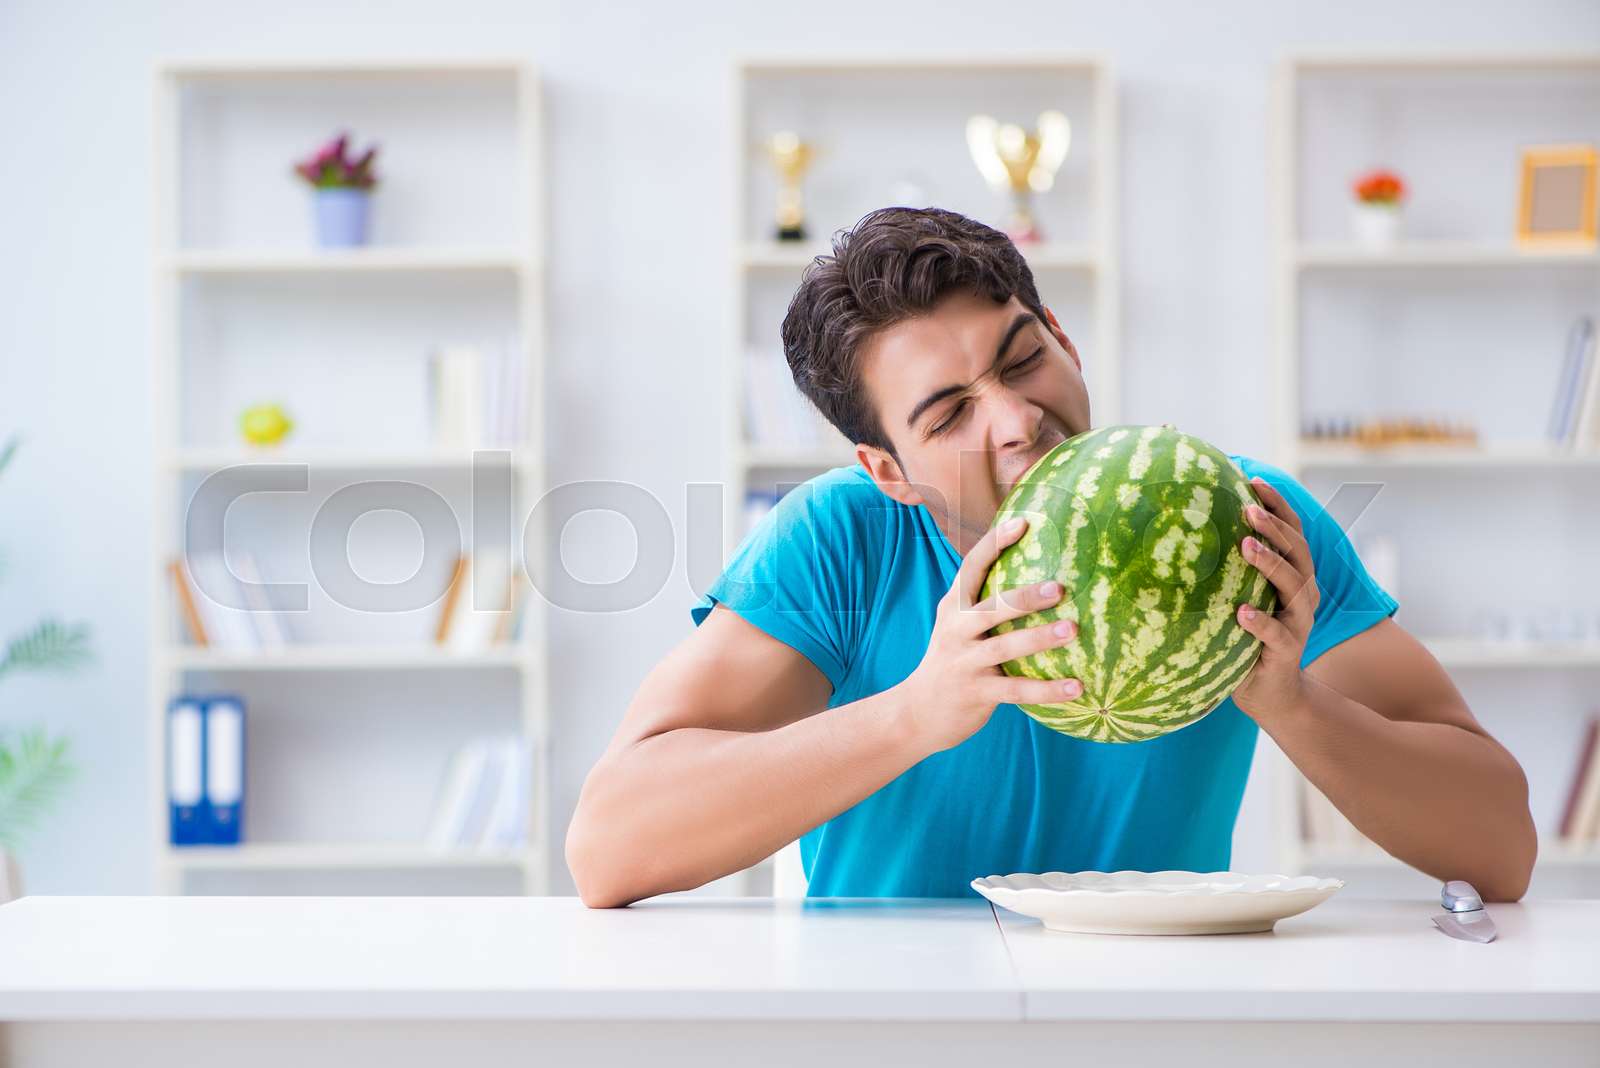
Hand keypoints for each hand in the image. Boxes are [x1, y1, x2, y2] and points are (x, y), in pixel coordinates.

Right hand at [898, 516, 1082, 753]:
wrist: (915, 712)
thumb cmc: (952, 660)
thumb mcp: (957, 626)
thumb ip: (985, 603)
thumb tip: (1039, 573)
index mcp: (953, 607)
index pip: (971, 568)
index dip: (994, 543)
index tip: (1023, 523)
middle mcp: (956, 630)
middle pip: (990, 608)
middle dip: (1024, 597)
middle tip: (1059, 587)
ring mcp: (964, 662)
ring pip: (1004, 648)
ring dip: (1039, 639)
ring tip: (1073, 630)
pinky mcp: (976, 693)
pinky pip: (1016, 690)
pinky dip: (1048, 690)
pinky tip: (1077, 688)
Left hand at [1232, 476, 1319, 721]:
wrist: (1270, 693)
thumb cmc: (1245, 637)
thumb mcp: (1238, 596)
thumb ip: (1227, 569)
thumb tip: (1184, 529)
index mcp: (1294, 577)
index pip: (1292, 532)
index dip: (1277, 505)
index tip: (1253, 480)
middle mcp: (1303, 595)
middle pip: (1297, 552)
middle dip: (1274, 526)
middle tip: (1246, 508)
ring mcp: (1298, 623)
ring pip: (1294, 586)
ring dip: (1270, 563)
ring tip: (1245, 546)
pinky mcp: (1287, 652)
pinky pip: (1276, 634)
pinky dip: (1261, 621)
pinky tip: (1241, 611)